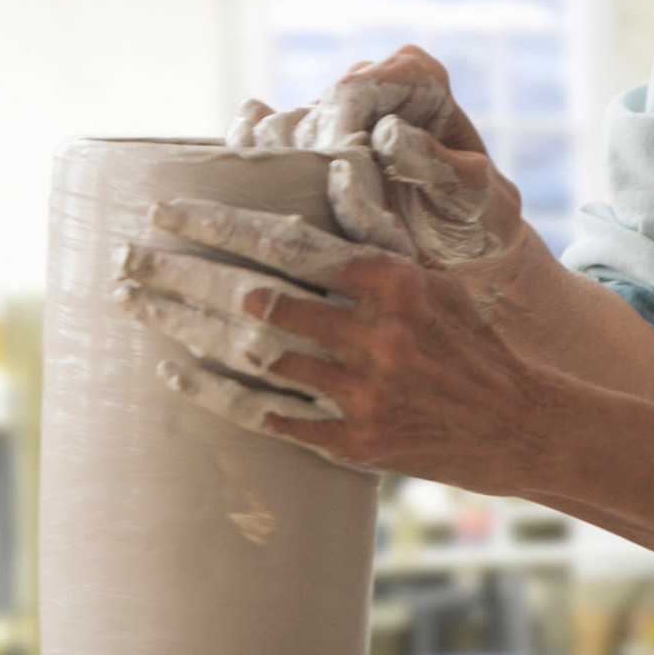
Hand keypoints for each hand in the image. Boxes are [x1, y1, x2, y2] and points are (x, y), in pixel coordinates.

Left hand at [116, 198, 560, 487]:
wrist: (526, 426)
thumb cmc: (472, 346)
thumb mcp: (432, 283)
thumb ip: (368, 256)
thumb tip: (294, 221)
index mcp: (392, 281)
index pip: (284, 241)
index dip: (217, 224)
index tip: (165, 212)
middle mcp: (375, 335)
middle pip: (253, 298)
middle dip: (181, 277)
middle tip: (127, 263)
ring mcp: (364, 393)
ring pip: (252, 355)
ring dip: (184, 330)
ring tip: (137, 309)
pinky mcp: (357, 443)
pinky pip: (269, 417)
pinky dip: (216, 394)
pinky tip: (175, 374)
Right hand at [227, 47, 525, 278]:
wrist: (459, 245)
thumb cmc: (476, 217)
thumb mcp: (474, 196)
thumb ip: (437, 163)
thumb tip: (385, 134)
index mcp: (418, 74)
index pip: (357, 87)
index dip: (339, 128)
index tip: (340, 169)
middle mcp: (371, 78)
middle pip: (313, 109)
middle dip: (312, 161)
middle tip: (325, 208)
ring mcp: (334, 107)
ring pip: (278, 128)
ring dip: (285, 175)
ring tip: (310, 217)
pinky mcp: (305, 136)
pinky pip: (255, 136)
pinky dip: (250, 163)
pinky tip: (257, 192)